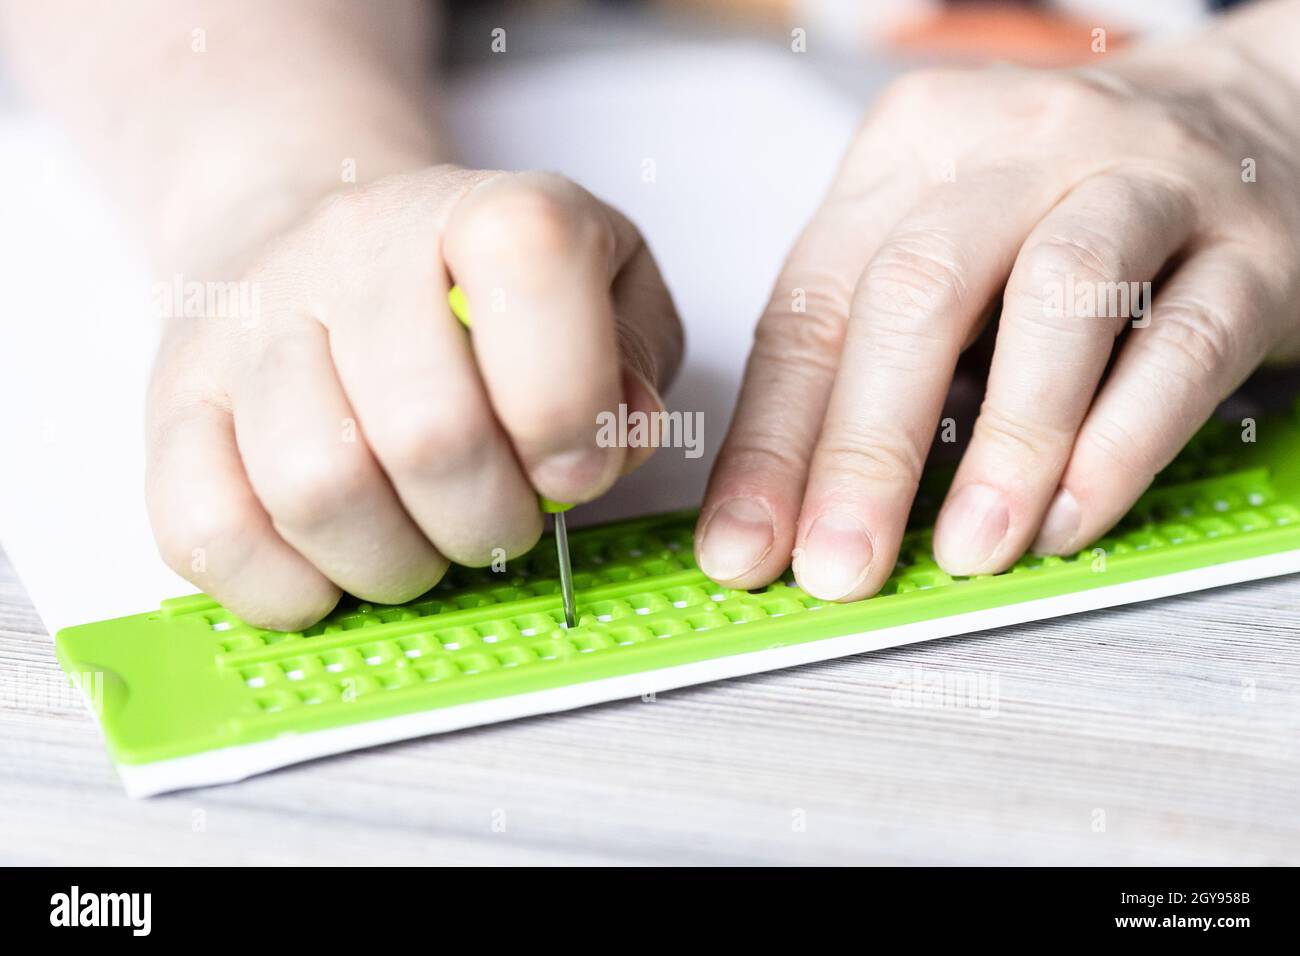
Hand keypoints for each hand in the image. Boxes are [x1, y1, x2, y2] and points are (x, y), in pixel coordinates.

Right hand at [147, 166, 680, 628]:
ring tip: (421, 541)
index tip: (573, 471)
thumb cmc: (483, 295)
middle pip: (429, 430)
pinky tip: (336, 564)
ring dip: (395, 563)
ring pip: (318, 491)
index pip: (534, 266)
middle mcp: (356, 246)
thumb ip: (633, 363)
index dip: (570, 406)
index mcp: (486, 209)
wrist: (318, 245)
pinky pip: (208, 532)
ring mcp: (250, 320)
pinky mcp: (176, 400)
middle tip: (499, 524)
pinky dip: (290, 588)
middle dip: (488, 524)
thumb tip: (614, 441)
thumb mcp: (604, 296)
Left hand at [698, 45, 1299, 600]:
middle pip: (919, 291)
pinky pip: (1183, 345)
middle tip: (839, 562)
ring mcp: (1146, 181)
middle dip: (866, 448)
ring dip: (1007, 443)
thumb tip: (786, 512)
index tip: (745, 542)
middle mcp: (1021, 145)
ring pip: (1062, 299)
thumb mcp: (940, 243)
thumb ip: (861, 353)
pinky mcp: (1250, 246)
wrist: (1253, 121)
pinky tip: (1070, 515)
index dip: (771, 439)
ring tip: (969, 548)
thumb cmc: (1062, 201)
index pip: (813, 304)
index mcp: (912, 147)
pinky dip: (1121, 443)